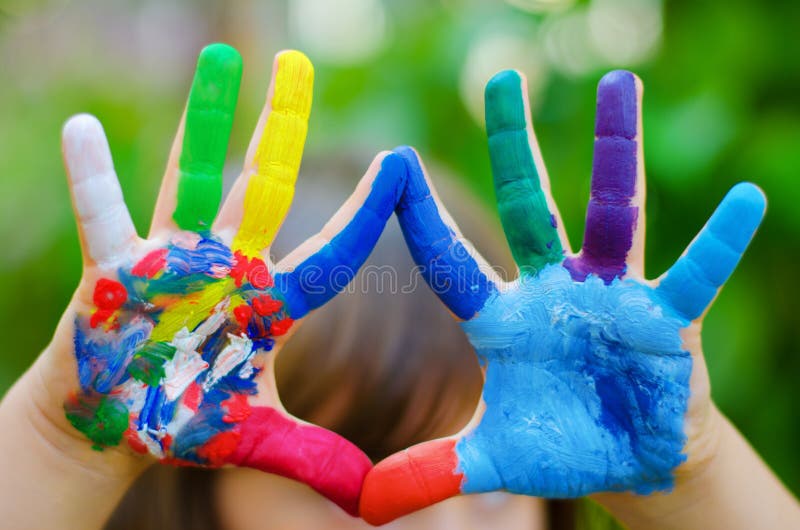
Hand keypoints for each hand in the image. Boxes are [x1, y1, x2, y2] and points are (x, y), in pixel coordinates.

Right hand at [20, 44, 404, 515]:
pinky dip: (93, 176)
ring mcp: (171, 259)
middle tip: (302, 63)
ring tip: (218, 59)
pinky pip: (102, 215)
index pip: (331, 251)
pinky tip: (85, 127)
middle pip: (261, 185)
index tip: (400, 163)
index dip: (365, 213)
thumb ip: (310, 458)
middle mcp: (227, 266)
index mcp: (269, 301)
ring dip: (202, 121)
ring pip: (190, 178)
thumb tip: (370, 498)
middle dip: (280, 127)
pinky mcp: (114, 269)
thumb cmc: (183, 420)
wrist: (118, 423)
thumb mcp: (253, 437)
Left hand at [359, 69, 764, 523]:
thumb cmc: (559, 447)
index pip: (451, 261)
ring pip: (612, 213)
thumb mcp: (494, 461)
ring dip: (615, 151)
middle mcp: (552, 289)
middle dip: (511, 145)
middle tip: (498, 77)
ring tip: (618, 84)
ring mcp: (610, 294)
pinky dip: (718, 242)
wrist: (626, 459)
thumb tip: (364, 505)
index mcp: (502, 318)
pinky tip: (743, 200)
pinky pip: (693, 272)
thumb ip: (433, 472)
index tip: (392, 164)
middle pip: (527, 205)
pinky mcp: (666, 315)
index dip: (421, 220)